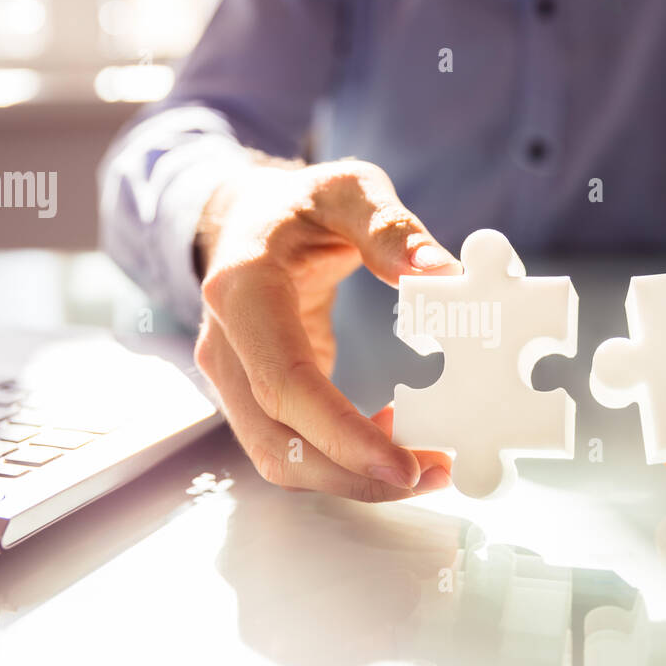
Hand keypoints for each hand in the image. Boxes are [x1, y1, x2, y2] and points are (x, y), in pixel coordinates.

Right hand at [195, 159, 455, 500]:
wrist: (244, 218)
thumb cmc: (298, 203)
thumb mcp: (346, 188)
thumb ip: (389, 226)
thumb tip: (440, 273)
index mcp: (242, 289)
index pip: (284, 382)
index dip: (341, 434)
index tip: (403, 464)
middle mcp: (225, 343)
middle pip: (278, 440)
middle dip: (356, 473)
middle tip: (434, 474)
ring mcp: (232, 377)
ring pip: (280, 457)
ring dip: (351, 477)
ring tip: (424, 466)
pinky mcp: (253, 396)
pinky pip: (292, 445)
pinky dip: (343, 459)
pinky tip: (393, 440)